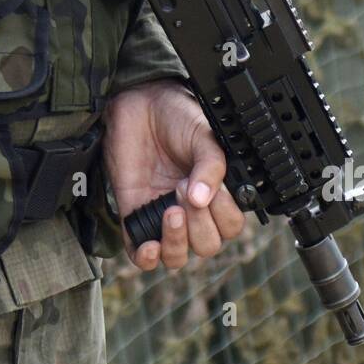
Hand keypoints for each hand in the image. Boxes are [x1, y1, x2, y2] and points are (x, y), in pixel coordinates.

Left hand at [102, 79, 245, 270]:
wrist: (140, 104)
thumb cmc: (176, 117)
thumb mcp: (203, 137)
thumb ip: (210, 166)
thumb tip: (203, 198)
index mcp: (216, 193)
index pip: (229, 226)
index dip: (221, 214)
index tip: (208, 189)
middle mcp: (193, 210)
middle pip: (207, 245)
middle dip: (199, 223)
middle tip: (183, 189)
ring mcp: (162, 215)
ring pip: (177, 256)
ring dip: (177, 241)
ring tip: (170, 210)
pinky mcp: (134, 216)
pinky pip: (141, 256)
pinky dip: (147, 258)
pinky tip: (149, 245)